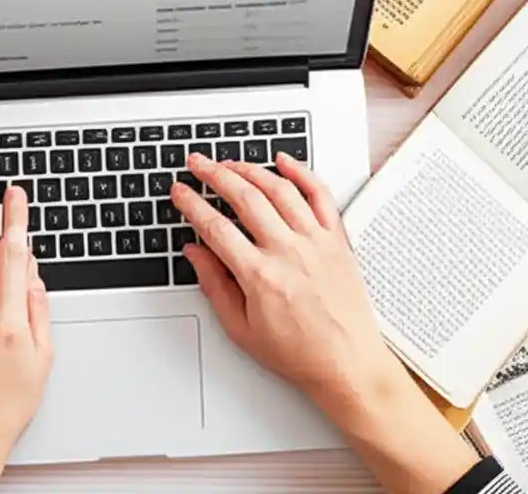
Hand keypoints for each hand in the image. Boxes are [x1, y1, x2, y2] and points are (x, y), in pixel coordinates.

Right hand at [170, 152, 396, 404]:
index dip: (191, 204)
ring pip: (279, 189)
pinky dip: (302, 172)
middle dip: (214, 174)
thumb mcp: (240, 329)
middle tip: (198, 164)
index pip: (215, 227)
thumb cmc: (298, 353)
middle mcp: (289, 253)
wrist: (347, 365)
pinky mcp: (337, 241)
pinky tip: (284, 162)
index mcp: (260, 277)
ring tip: (230, 163)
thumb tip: (195, 252)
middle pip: (245, 197)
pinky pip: (320, 195)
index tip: (180, 192)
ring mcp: (316, 243)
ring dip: (250, 169)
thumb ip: (214, 285)